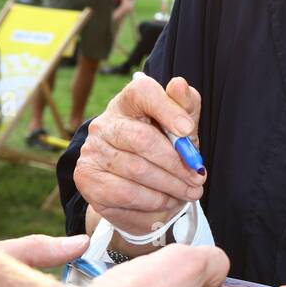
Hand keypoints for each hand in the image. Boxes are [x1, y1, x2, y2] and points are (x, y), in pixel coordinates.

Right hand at [74, 72, 205, 236]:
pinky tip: (167, 201)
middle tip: (198, 178)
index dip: (168, 109)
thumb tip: (179, 85)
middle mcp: (104, 123)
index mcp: (128, 101)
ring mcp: (91, 151)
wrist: (137, 184)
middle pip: (142, 139)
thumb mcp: (181, 126)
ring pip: (137, 170)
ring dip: (170, 186)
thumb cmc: (163, 146)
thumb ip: (185, 107)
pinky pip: (125, 193)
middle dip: (176, 163)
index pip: (143, 92)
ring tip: (188, 192)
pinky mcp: (87, 179)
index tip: (189, 130)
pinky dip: (153, 201)